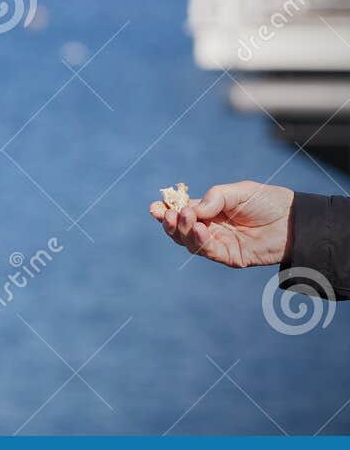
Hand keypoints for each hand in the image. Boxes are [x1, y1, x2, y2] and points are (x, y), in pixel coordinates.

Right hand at [149, 181, 293, 267]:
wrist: (294, 221)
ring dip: (183, 231)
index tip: (154, 207)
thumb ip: (213, 199)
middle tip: (166, 214)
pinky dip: (200, 242)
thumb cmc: (266, 202)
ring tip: (185, 218)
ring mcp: (220, 244)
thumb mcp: (237, 192)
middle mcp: (210, 229)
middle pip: (179, 230)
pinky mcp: (231, 257)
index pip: (180, 212)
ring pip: (190, 243)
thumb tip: (191, 210)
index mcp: (208, 211)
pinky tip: (200, 229)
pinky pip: (210, 252)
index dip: (165, 210)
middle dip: (168, 223)